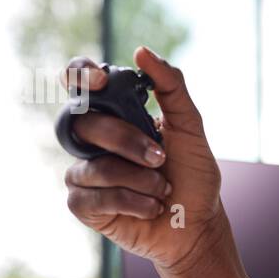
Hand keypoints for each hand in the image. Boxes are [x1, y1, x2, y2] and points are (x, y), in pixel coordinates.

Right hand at [61, 47, 250, 277]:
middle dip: (126, 141)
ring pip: (93, 166)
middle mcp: (94, 141)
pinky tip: (149, 208)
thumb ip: (171, 88)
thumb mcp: (190, 128)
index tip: (99, 79)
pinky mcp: (84, 205)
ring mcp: (85, 172)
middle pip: (85, 124)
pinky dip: (129, 202)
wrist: (198, 225)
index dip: (80, 75)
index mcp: (116, 115)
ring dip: (138, 180)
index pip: (81, 83)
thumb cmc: (194, 177)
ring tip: (162, 190)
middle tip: (160, 157)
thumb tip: (142, 52)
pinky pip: (90, 196)